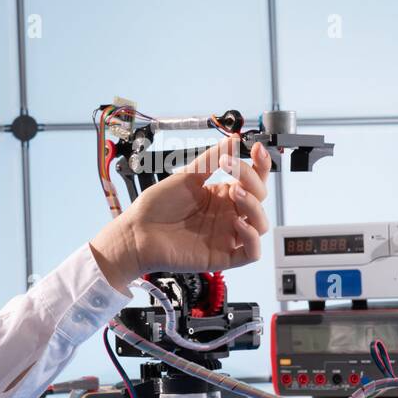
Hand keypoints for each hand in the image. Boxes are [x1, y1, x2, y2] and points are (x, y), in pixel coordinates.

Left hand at [90, 135, 272, 290]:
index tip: (257, 148)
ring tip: (234, 190)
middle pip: (259, 198)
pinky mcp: (222, 257)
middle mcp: (228, 215)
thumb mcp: (186, 176)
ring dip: (253, 205)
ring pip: (260, 224)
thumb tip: (234, 140)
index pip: (253, 180)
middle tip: (230, 166)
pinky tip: (236, 222)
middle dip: (252, 179)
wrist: (136, 232)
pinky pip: (251, 252)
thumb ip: (212, 159)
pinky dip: (251, 237)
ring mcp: (227, 236)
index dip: (260, 164)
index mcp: (222, 195)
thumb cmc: (157, 207)